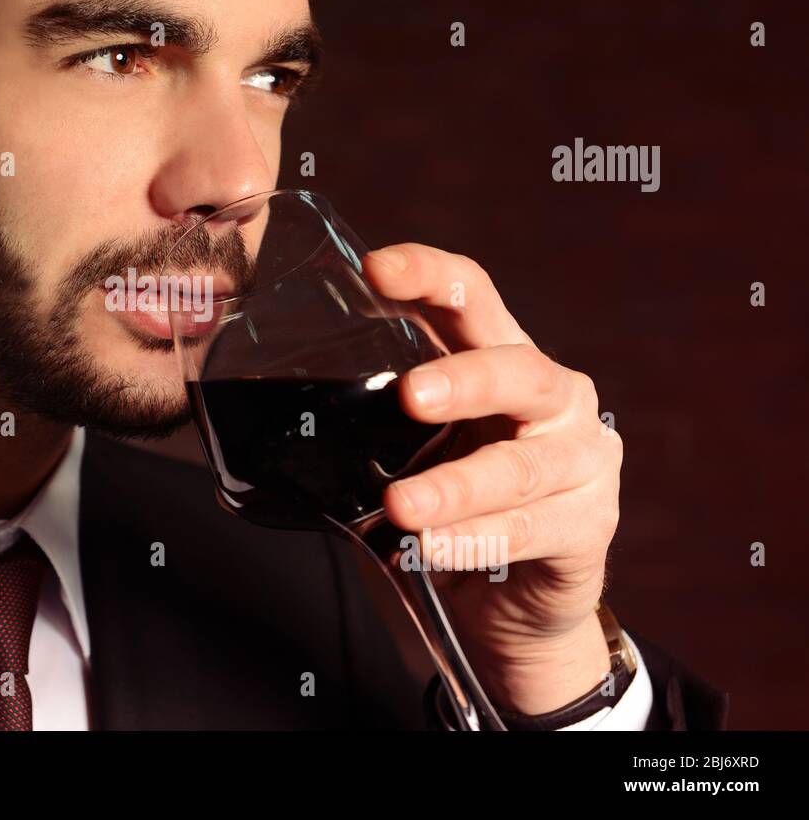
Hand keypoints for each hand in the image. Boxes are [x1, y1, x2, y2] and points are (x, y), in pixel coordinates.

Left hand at [362, 243, 620, 714]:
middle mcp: (554, 397)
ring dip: (456, 488)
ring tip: (400, 507)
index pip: (472, 297)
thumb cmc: (450, 503)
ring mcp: (582, 459)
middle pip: (516, 370)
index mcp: (501, 356)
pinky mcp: (590, 524)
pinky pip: (531, 530)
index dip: (429, 275)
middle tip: (410, 396)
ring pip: (520, 467)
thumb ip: (370, 424)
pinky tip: (429, 549)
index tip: (374, 270)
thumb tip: (275, 421)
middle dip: (463, 381)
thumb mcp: (410, 448)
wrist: (510, 597)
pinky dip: (474, 541)